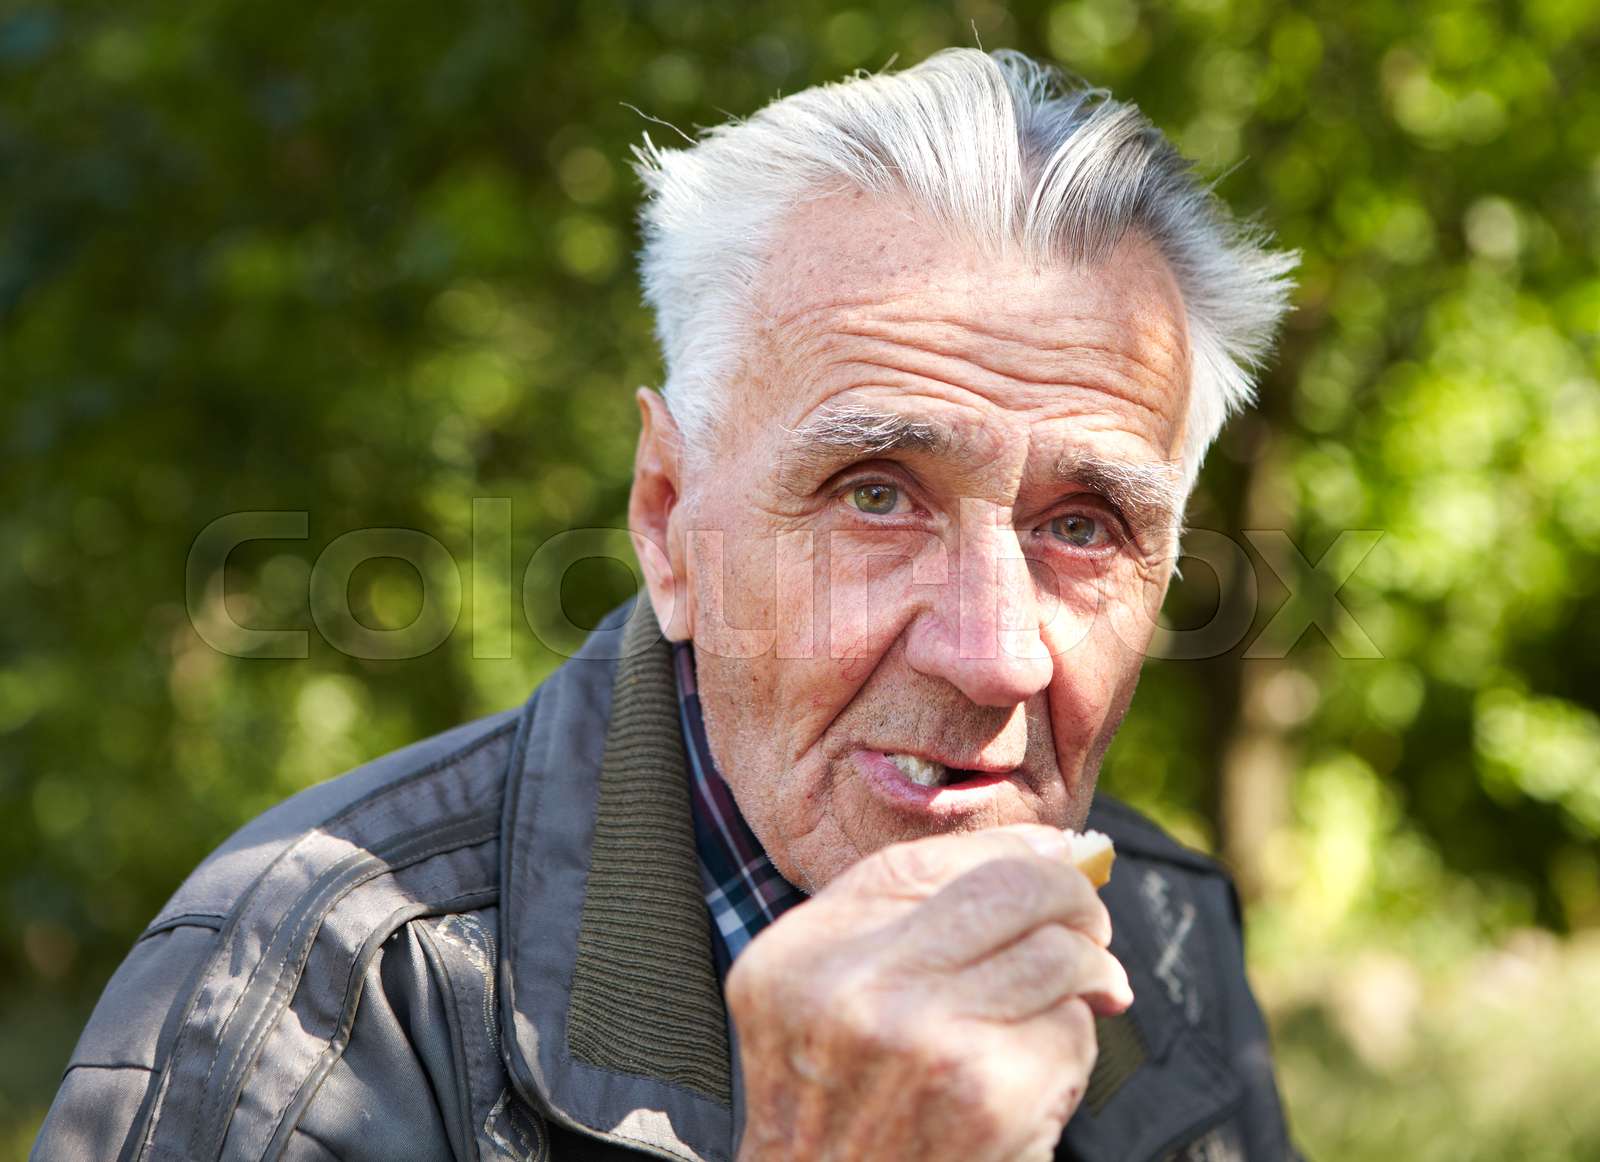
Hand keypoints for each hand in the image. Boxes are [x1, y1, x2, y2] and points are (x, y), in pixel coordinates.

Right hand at [728, 824, 1132, 1161]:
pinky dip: (1073, 1041)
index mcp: (802, 953)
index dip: (1007, 846)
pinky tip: (1042, 1068)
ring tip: (1090, 991)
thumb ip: (892, 921)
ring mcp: (926, 1041)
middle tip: (1090, 919)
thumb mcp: (811, 1000)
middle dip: (1072, 894)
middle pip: (1006, 889)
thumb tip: (1043, 852)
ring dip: (1089, 971)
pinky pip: (1070, 1030)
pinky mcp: (991, 1096)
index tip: (1055, 853)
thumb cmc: (834, 1109)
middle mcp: (857, 989)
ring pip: (1056, 955)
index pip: (921, 861)